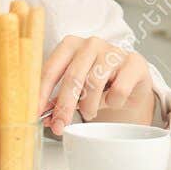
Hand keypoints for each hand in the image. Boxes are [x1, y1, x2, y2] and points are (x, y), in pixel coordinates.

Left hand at [38, 35, 153, 133]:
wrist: (131, 78)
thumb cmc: (98, 80)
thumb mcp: (76, 86)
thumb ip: (59, 98)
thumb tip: (46, 118)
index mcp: (69, 45)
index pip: (51, 70)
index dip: (42, 93)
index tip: (36, 112)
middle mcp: (90, 44)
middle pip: (72, 78)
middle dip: (64, 106)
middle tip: (60, 125)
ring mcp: (113, 51)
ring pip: (94, 84)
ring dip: (89, 106)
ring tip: (88, 113)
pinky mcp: (134, 62)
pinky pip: (119, 90)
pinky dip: (112, 102)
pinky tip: (112, 100)